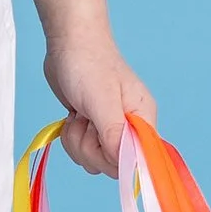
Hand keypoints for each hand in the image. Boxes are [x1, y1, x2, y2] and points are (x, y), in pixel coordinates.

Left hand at [44, 36, 154, 177]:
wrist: (68, 43)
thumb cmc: (88, 63)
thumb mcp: (102, 100)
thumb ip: (115, 135)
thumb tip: (127, 168)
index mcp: (143, 119)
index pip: (140, 161)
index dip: (118, 160)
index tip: (102, 141)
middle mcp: (130, 127)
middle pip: (113, 165)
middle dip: (91, 148)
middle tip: (86, 121)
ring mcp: (109, 129)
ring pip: (94, 160)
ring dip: (78, 142)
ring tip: (79, 115)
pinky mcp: (92, 128)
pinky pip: (82, 151)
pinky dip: (72, 137)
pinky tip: (73, 116)